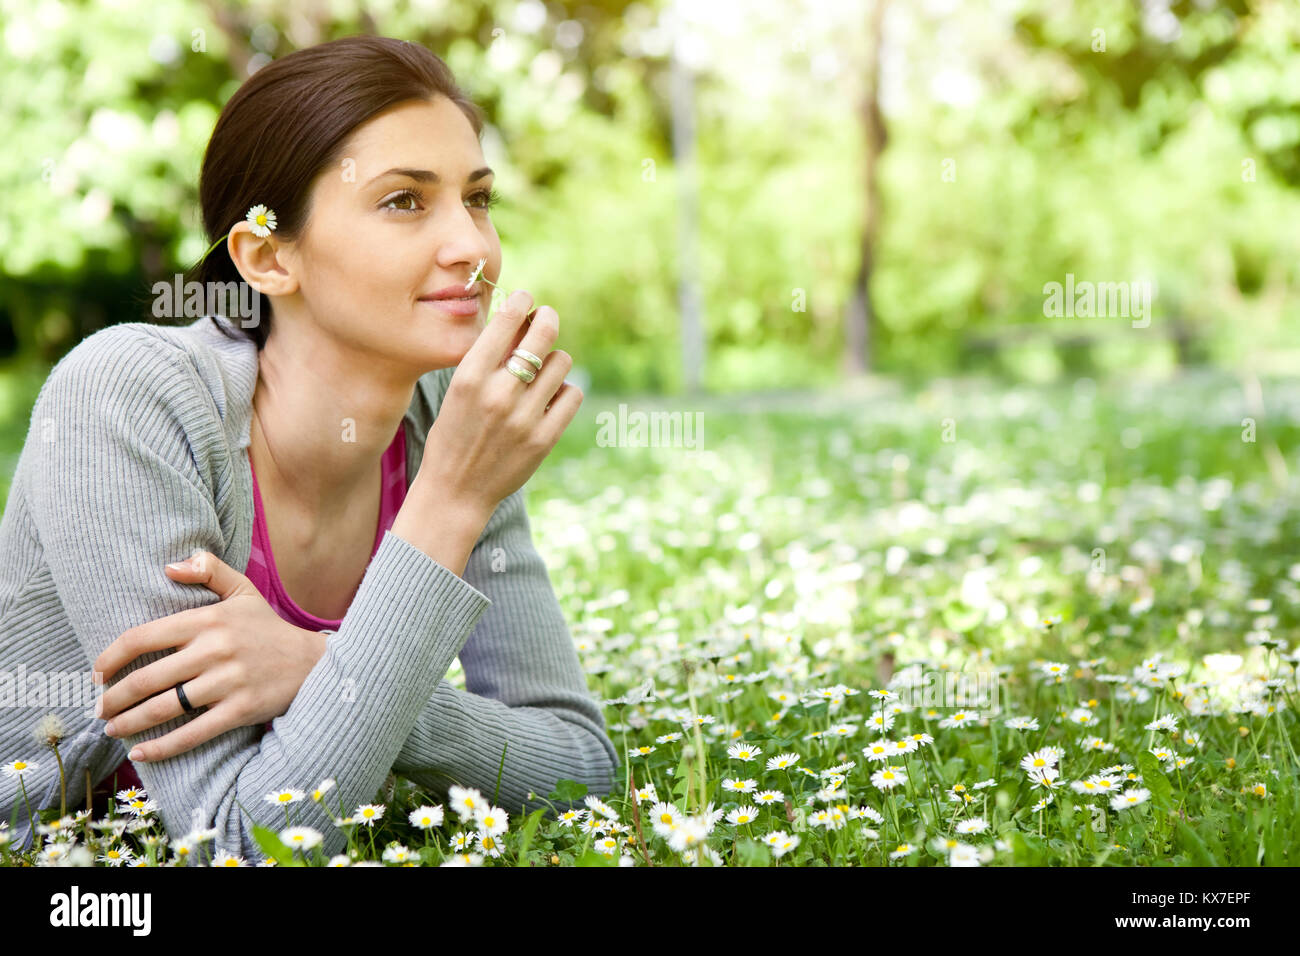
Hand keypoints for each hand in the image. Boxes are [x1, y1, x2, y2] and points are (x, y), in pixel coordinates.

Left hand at [93, 550, 327, 761]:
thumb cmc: (268, 629)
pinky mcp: (240, 710)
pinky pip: (193, 733)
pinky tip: (141, 752)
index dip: (110, 657)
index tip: (97, 673)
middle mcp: (214, 650)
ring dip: (129, 723)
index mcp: (207, 620)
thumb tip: (168, 566)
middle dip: (113, 699)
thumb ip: (209, 570)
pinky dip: (162, 747)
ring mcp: (227, 682)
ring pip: (163, 708)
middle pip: (146, 679)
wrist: (313, 663)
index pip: (142, 637)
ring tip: (113, 730)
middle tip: (100, 710)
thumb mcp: (243, 591)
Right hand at [417, 290, 582, 513]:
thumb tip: (519, 320)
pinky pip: (572, 395)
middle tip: (546, 318)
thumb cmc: (454, 434)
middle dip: (547, 319)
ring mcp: (524, 418)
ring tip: (543, 370)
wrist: (455, 491)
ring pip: (561, 363)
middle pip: (542, 335)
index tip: (526, 298)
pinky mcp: (544, 438)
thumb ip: (486, 359)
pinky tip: (552, 396)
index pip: (506, 321)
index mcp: (469, 377)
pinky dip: (565, 391)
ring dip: (555, 361)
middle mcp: (498, 394)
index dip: (521, 301)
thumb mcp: (458, 391)